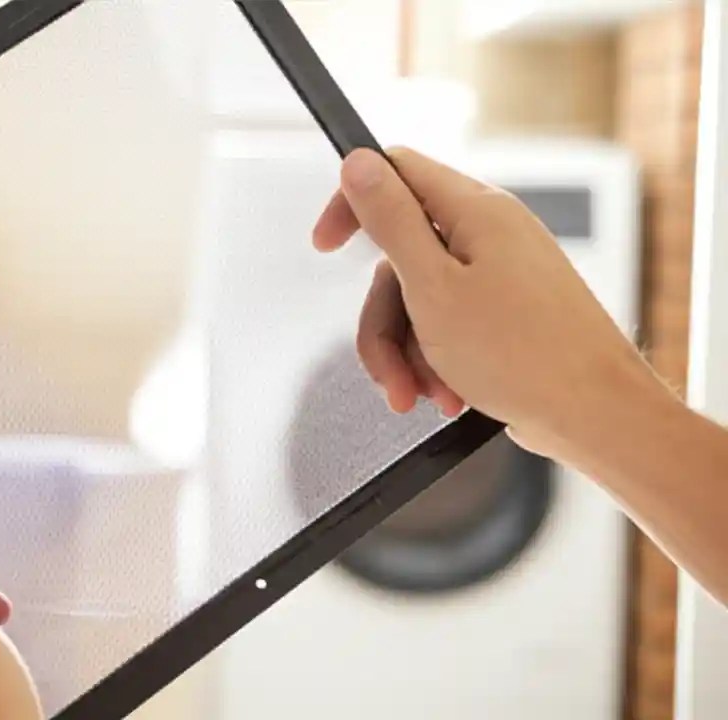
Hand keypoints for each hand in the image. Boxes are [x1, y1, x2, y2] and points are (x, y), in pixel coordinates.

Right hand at [313, 147, 666, 458]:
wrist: (595, 413)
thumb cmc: (525, 356)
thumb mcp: (432, 286)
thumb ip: (390, 221)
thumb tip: (359, 165)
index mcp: (476, 212)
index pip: (396, 172)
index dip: (352, 203)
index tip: (326, 244)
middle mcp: (491, 234)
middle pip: (399, 258)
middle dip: (384, 321)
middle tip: (387, 369)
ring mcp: (501, 273)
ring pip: (420, 298)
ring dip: (409, 351)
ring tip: (423, 393)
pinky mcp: (508, 311)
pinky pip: (449, 323)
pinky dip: (437, 359)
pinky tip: (447, 393)